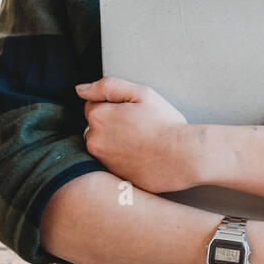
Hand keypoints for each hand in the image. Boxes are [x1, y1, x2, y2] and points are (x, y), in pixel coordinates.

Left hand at [75, 76, 191, 191]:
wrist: (183, 157)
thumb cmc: (165, 124)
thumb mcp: (142, 94)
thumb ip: (108, 86)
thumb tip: (80, 89)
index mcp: (98, 117)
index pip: (93, 104)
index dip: (115, 104)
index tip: (134, 110)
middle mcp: (94, 141)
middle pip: (96, 126)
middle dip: (112, 123)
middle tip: (140, 125)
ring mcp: (102, 161)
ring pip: (103, 144)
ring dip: (116, 141)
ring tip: (142, 141)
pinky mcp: (112, 176)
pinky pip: (112, 161)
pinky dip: (122, 157)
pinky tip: (141, 155)